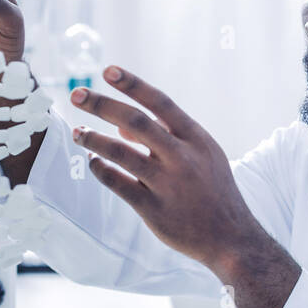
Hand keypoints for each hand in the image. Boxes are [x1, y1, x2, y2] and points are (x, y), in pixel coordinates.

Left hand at [67, 66, 267, 276]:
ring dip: (94, 139)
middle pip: (135, 121)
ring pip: (121, 153)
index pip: (160, 102)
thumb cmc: (213, 191)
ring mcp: (167, 184)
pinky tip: (93, 162)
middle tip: (76, 95)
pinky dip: (101, 170)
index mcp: (196, 139)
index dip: (132, 84)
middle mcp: (182, 158)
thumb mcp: (202, 155)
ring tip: (78, 133)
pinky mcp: (154, 210)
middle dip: (102, 105)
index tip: (108, 70)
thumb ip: (168, 136)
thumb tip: (120, 124)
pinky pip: (118, 184)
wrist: (231, 237)